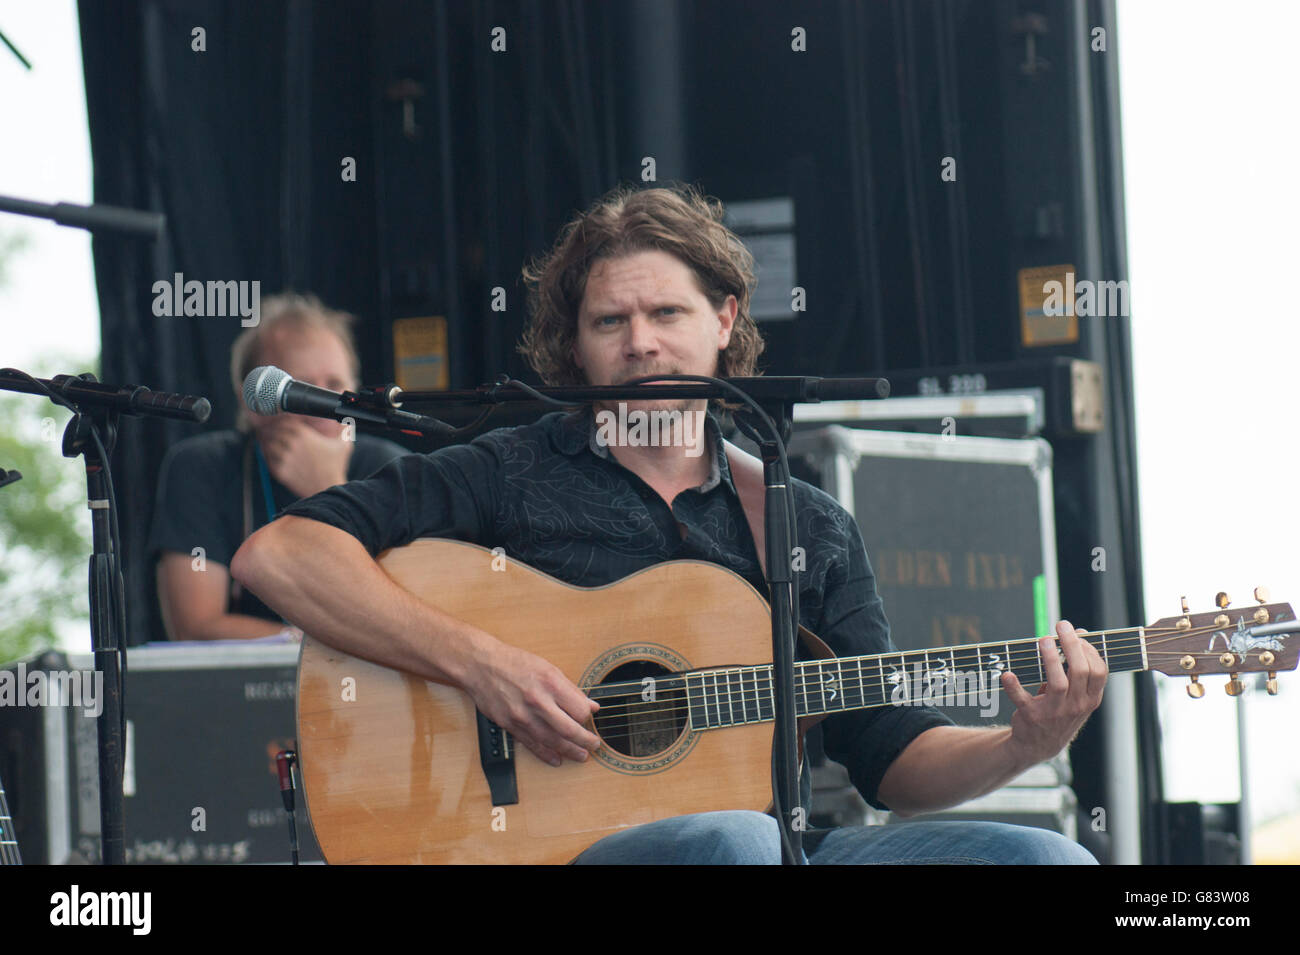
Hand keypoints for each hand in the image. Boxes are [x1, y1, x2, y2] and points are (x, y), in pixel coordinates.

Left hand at [259, 418, 352, 498]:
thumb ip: (343, 429)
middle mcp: (292, 444)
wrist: (328, 488)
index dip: (283, 422)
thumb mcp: (344, 444)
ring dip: (269, 443)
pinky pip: (269, 460)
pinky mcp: (281, 471)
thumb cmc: (335, 467)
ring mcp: (285, 458)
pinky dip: (268, 457)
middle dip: (273, 431)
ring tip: (269, 443)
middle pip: (275, 432)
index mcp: (304, 435)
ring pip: (269, 445)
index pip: (285, 422)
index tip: (284, 425)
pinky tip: (272, 456)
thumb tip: (344, 420)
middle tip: (272, 432)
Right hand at [465, 642, 600, 767]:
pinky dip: (546, 755)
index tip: (589, 718)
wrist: (480, 666)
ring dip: (570, 751)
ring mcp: (523, 715)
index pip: (579, 709)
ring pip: (552, 741)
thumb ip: (570, 689)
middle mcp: (538, 701)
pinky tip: (557, 759)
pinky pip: (532, 745)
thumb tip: (591, 705)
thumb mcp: (547, 668)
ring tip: (581, 755)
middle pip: (569, 729)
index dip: (587, 716)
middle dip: (586, 741)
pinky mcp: (510, 725)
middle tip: (594, 745)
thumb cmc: (514, 663)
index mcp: (550, 683)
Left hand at [1003, 619, 1107, 764]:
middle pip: (1080, 672)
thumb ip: (1077, 666)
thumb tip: (1080, 633)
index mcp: (1090, 699)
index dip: (1090, 649)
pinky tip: (1008, 674)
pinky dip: (1014, 687)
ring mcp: (1054, 712)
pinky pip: (1022, 699)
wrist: (1038, 745)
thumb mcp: (1075, 694)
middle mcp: (1076, 706)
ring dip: (1050, 659)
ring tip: (1043, 640)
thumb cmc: (1059, 710)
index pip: (1099, 671)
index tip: (1078, 633)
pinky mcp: (1032, 717)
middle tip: (1061, 626)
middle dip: (1071, 646)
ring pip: (1057, 683)